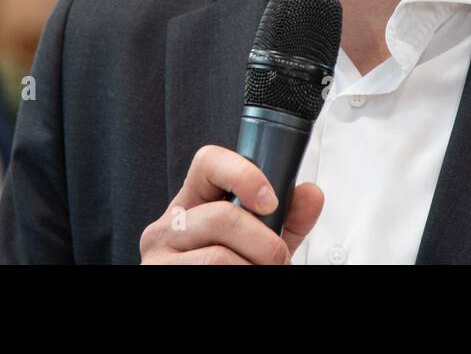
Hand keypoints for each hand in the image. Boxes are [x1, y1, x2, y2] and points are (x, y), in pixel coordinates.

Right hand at [139, 144, 323, 263]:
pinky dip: (241, 277)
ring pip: (219, 255)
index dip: (243, 174)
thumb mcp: (258, 243)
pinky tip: (241, 280)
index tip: (270, 200)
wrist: (201, 309)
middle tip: (278, 259)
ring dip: (253, 267)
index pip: (208, 162)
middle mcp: (167, 226)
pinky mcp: (158, 276)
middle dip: (264, 242)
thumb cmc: (230, 268)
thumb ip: (286, 220)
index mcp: (192, 204)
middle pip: (222, 216)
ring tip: (261, 272)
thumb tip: (311, 195)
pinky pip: (212, 274)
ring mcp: (158, 256)